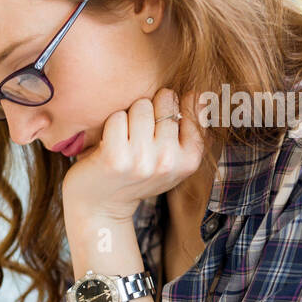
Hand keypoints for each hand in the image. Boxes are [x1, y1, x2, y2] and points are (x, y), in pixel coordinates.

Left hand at [61, 87, 204, 223]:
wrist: (100, 208)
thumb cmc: (137, 176)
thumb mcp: (173, 161)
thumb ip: (192, 132)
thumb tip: (202, 93)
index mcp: (190, 159)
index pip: (193, 103)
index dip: (172, 106)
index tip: (159, 124)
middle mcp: (169, 161)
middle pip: (165, 100)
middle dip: (150, 108)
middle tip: (138, 133)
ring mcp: (143, 160)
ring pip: (141, 106)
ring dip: (129, 116)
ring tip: (124, 138)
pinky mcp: (116, 158)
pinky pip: (117, 118)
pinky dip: (110, 126)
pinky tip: (108, 144)